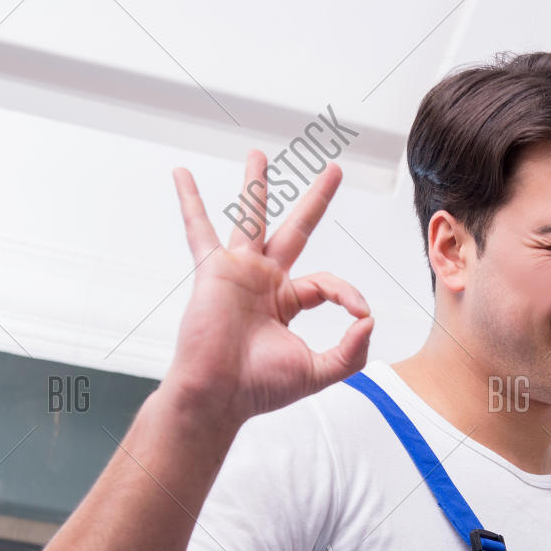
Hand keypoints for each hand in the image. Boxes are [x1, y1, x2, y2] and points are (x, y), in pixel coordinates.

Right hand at [162, 150, 374, 427]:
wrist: (219, 396)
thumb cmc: (259, 388)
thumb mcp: (319, 371)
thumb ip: (351, 352)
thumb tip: (369, 320)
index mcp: (286, 301)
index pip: (326, 283)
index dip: (348, 294)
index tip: (359, 314)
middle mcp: (264, 282)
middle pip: (297, 230)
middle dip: (317, 200)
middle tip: (333, 169)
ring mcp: (239, 273)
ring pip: (251, 219)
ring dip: (255, 186)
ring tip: (259, 154)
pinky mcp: (215, 272)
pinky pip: (199, 231)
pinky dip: (190, 203)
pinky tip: (181, 175)